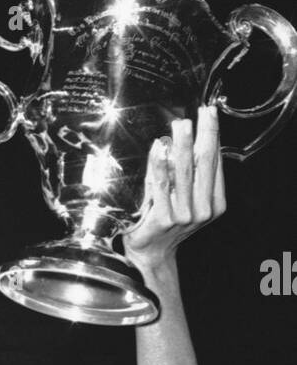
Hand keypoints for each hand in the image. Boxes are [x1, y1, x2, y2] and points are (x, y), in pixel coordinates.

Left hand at [122, 106, 225, 273]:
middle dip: (205, 134)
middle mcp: (202, 210)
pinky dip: (160, 164)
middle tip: (203, 111)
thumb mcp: (187, 201)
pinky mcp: (163, 218)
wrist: (149, 253)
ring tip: (181, 124)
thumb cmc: (166, 223)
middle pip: (204, 163)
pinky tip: (158, 147)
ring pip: (184, 171)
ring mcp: (184, 215)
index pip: (215, 163)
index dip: (213, 136)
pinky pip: (161, 184)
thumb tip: (190, 141)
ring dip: (182, 144)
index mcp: (214, 204)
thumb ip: (192, 178)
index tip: (210, 114)